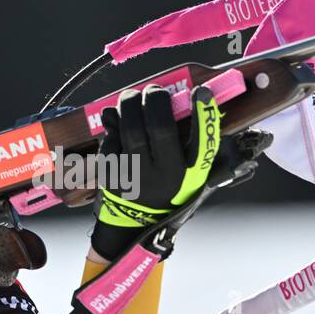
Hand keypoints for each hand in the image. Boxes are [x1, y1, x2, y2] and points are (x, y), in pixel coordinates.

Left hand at [90, 83, 221, 261]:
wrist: (138, 223)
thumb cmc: (171, 187)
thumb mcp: (193, 172)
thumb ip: (195, 140)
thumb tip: (191, 99)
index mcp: (188, 175)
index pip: (203, 142)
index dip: (204, 115)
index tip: (201, 92)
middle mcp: (163, 177)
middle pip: (159, 127)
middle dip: (155, 99)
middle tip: (154, 90)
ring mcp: (135, 178)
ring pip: (130, 129)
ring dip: (129, 105)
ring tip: (132, 98)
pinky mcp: (112, 177)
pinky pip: (110, 141)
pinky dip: (113, 126)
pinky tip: (118, 122)